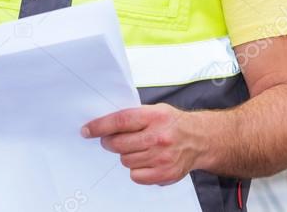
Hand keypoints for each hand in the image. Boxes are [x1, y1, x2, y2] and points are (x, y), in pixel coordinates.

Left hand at [81, 103, 203, 185]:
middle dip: (109, 142)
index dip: (100, 126)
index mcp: (155, 116)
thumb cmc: (172, 123)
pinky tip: (145, 160)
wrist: (199, 139)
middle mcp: (159, 136)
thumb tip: (104, 125)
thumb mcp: (155, 110)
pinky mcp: (165, 173)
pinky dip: (136, 169)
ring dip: (125, 155)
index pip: (120, 121)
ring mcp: (163, 157)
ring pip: (125, 160)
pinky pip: (136, 175)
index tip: (87, 130)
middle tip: (111, 141)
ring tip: (138, 148)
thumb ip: (133, 117)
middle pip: (119, 144)